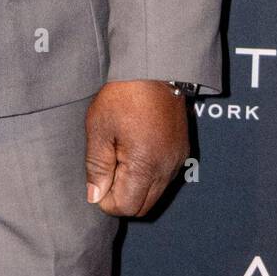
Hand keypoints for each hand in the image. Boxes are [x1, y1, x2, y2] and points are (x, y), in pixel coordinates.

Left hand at [84, 80, 189, 216]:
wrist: (152, 68)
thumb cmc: (123, 95)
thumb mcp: (100, 129)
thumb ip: (97, 166)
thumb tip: (95, 196)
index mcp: (146, 166)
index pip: (126, 207)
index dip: (106, 199)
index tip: (97, 177)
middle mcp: (166, 169)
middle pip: (143, 206)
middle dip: (121, 196)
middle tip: (107, 167)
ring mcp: (177, 160)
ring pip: (155, 194)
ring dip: (135, 186)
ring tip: (120, 154)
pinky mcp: (181, 150)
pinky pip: (164, 178)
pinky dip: (148, 175)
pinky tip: (134, 150)